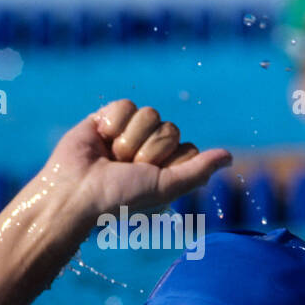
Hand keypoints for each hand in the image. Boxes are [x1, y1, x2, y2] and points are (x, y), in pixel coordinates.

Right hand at [43, 99, 231, 218]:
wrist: (74, 193)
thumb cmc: (118, 199)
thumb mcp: (164, 188)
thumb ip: (197, 171)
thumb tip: (229, 157)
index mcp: (165, 169)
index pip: (187, 148)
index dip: (171, 161)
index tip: (150, 178)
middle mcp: (148, 150)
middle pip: (169, 129)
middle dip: (148, 150)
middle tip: (125, 168)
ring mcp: (128, 133)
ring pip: (149, 114)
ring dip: (130, 139)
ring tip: (111, 157)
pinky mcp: (106, 118)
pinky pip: (126, 105)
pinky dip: (113, 123)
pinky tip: (99, 139)